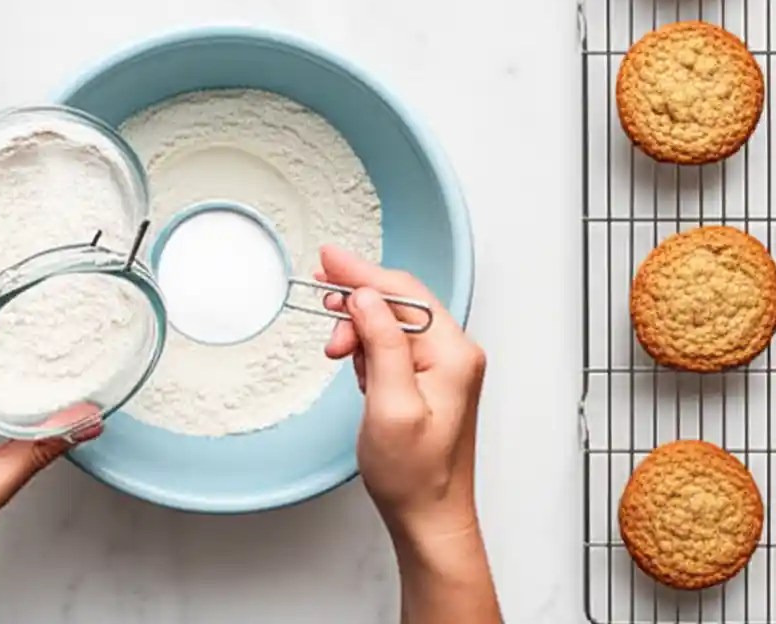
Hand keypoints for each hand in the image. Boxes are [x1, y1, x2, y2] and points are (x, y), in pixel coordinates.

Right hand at [319, 246, 484, 539]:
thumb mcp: (390, 405)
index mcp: (452, 354)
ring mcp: (444, 367)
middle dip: (357, 302)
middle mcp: (454, 354)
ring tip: (338, 352)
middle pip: (399, 302)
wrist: (429, 517)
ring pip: (393, 323)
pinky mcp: (430, 380)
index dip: (362, 273)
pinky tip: (357, 365)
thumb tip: (367, 297)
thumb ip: (382, 344)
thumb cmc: (415, 475)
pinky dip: (369, 349)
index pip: (403, 294)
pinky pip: (395, 346)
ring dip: (360, 330)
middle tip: (321, 296)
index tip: (330, 258)